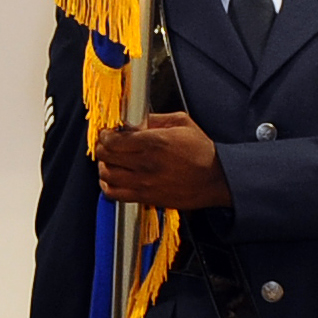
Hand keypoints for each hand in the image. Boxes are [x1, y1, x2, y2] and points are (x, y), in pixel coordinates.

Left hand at [95, 112, 231, 210]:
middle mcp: (146, 164)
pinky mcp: (146, 197)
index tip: (107, 133)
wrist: (216, 178)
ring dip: (103, 166)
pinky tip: (112, 178)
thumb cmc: (202, 151)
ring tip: (109, 161)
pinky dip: (107, 186)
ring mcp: (145, 183)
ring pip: (107, 175)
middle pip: (106, 156)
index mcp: (155, 142)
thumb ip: (154, 119)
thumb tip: (134, 120)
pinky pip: (115, 194)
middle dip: (101, 148)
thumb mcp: (182, 123)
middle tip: (105, 144)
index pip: (113, 140)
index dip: (105, 135)